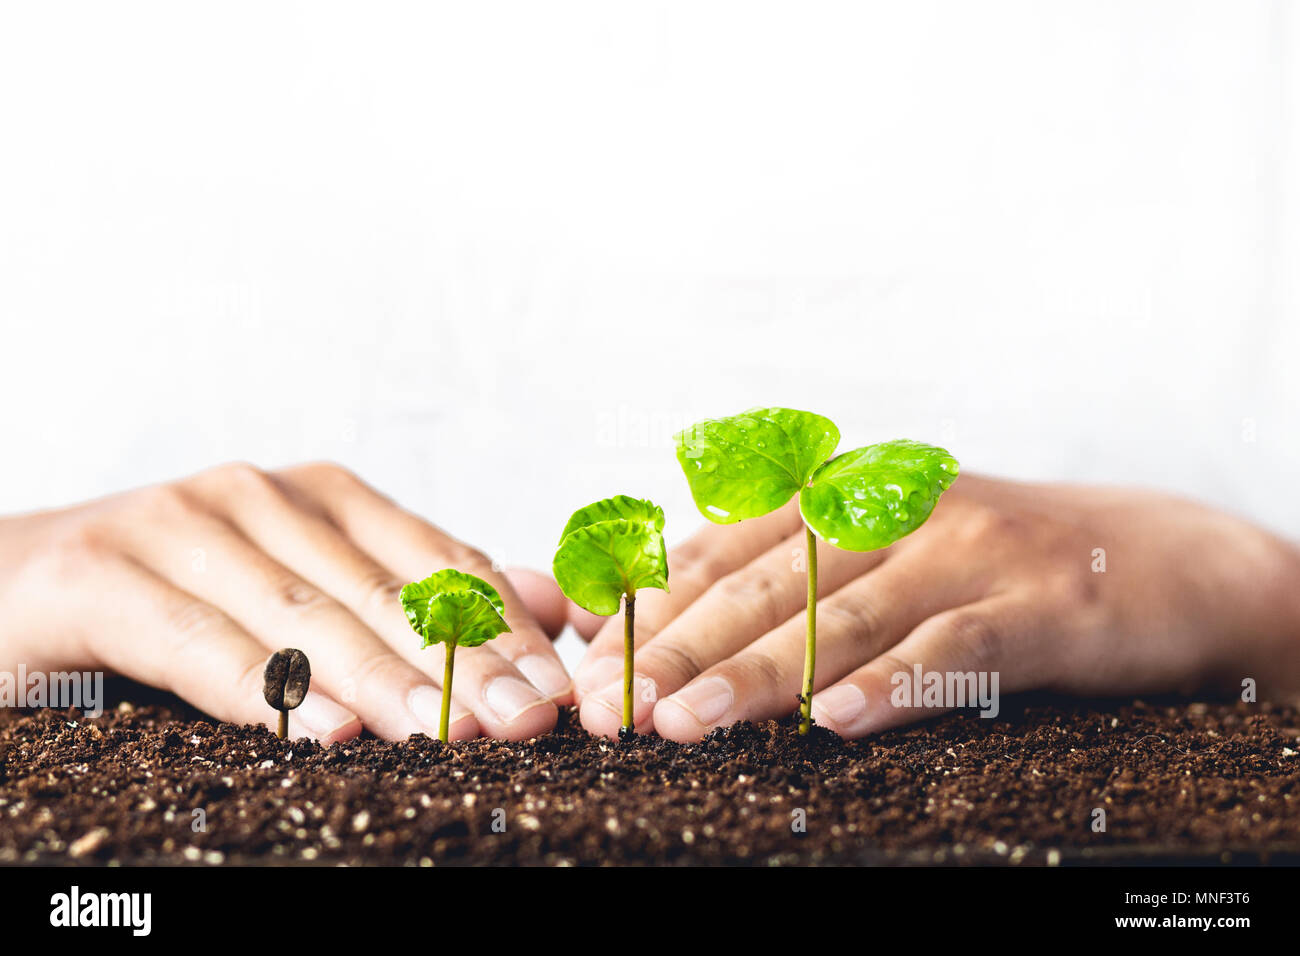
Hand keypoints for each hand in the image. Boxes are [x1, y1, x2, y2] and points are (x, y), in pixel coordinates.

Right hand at [0, 462, 572, 741]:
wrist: (13, 584)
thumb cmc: (180, 598)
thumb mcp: (308, 594)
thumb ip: (419, 596)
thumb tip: (549, 606)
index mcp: (323, 497)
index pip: (437, 563)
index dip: (503, 627)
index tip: (560, 690)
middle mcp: (260, 496)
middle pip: (385, 590)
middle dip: (465, 661)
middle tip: (527, 720)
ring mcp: (178, 524)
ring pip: (305, 616)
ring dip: (384, 680)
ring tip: (450, 731)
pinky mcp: (100, 574)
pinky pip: (198, 641)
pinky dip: (267, 691)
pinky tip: (325, 733)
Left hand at [570, 475, 1299, 739]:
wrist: (1154, 554)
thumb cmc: (993, 565)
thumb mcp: (885, 549)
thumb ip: (789, 568)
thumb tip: (672, 595)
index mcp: (846, 495)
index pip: (725, 550)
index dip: (651, 607)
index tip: (583, 663)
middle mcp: (895, 509)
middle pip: (767, 585)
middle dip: (677, 648)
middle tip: (607, 706)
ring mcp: (966, 552)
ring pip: (843, 615)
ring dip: (757, 673)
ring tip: (683, 723)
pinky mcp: (1036, 604)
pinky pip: (952, 650)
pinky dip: (890, 684)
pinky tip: (832, 721)